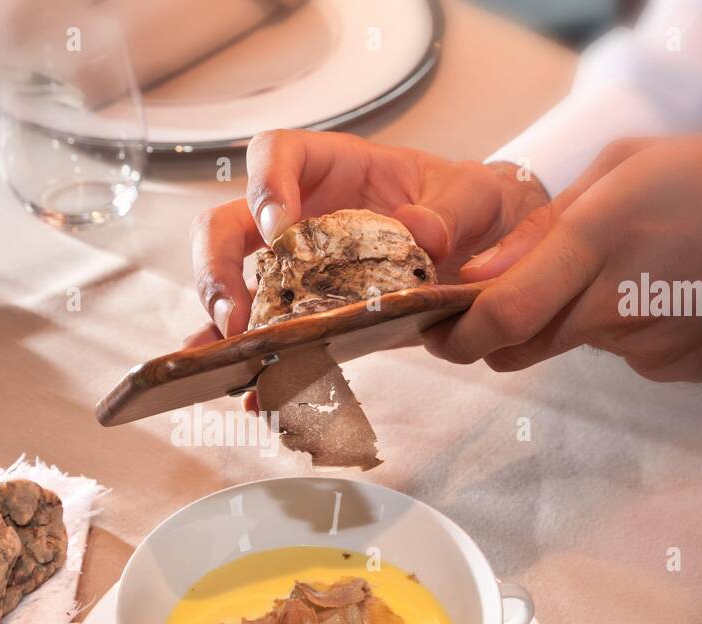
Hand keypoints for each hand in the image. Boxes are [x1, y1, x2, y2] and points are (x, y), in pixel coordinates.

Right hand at [185, 129, 548, 345]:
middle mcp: (297, 214)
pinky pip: (260, 333)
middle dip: (215, 266)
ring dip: (219, 319)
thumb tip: (424, 232)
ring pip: (230, 281)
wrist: (486, 251)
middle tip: (234, 314)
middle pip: (224, 224)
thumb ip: (455, 208)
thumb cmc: (469, 206)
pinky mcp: (302, 311)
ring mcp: (292, 265)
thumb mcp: (476, 196)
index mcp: (332, 169)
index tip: (278, 228)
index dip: (264, 185)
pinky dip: (249, 362)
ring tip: (232, 355)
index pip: (274, 153)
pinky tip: (249, 392)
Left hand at [429, 133, 701, 380]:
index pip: (501, 313)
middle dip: (490, 336)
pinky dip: (620, 328)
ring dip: (567, 319)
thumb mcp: (635, 163)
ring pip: (571, 345)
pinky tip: (663, 292)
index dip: (456, 334)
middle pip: (519, 347)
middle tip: (489, 310)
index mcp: (599, 240)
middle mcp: (614, 303)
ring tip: (621, 273)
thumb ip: (553, 219)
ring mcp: (646, 344)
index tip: (434, 331)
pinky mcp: (673, 368)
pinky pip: (620, 353)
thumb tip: (492, 268)